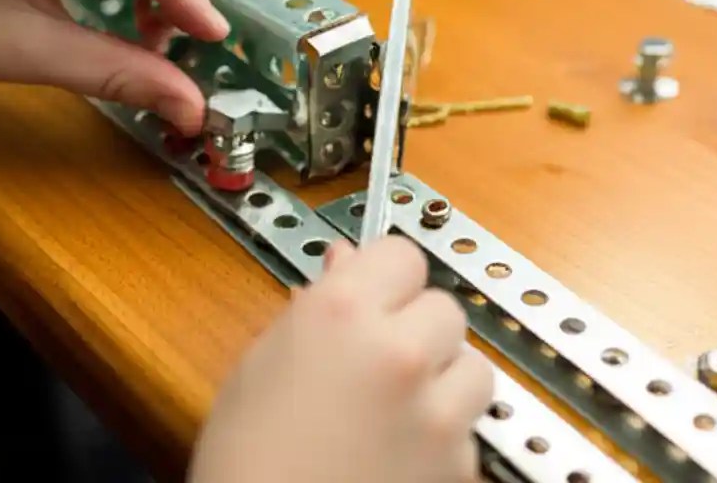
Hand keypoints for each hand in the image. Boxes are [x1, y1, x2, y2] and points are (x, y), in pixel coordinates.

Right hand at [188, 236, 492, 482]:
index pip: (401, 254)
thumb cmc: (244, 461)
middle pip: (444, 308)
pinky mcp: (460, 464)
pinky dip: (444, 436)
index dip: (387, 278)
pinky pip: (469, 428)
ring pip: (473, 366)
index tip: (375, 297)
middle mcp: (398, 351)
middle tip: (377, 363)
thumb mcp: (258, 367)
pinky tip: (398, 454)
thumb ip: (312, 309)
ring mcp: (437, 411)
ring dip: (443, 379)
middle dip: (416, 329)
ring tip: (397, 410)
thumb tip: (345, 264)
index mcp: (340, 313)